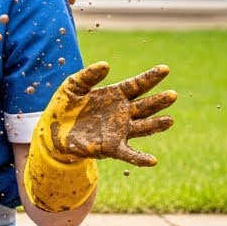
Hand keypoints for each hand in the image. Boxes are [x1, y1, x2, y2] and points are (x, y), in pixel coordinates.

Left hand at [41, 61, 175, 164]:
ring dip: (156, 125)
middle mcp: (123, 112)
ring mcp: (120, 130)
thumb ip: (88, 75)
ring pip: (143, 127)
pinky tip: (152, 161)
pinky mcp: (111, 147)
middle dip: (158, 101)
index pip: (137, 85)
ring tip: (169, 120)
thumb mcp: (73, 86)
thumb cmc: (65, 105)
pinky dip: (140, 158)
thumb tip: (106, 65)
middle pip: (145, 106)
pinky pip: (128, 153)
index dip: (150, 77)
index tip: (165, 69)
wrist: (53, 130)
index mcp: (116, 95)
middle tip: (172, 95)